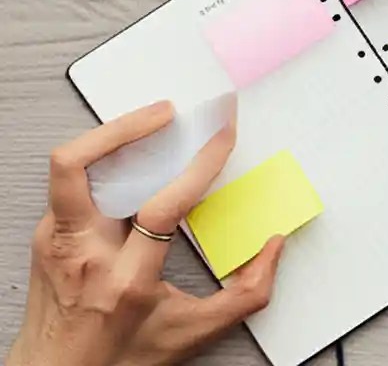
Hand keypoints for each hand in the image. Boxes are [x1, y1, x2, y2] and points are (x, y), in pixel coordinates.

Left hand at [6, 102, 283, 365]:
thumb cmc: (117, 357)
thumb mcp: (193, 334)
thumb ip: (246, 294)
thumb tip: (274, 248)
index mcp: (124, 278)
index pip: (163, 206)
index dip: (199, 165)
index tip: (222, 137)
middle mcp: (82, 252)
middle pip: (79, 167)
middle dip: (125, 128)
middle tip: (166, 113)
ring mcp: (56, 241)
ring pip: (68, 167)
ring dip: (108, 137)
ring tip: (148, 124)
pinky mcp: (46, 236)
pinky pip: (71, 183)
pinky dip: (100, 163)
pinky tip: (126, 159)